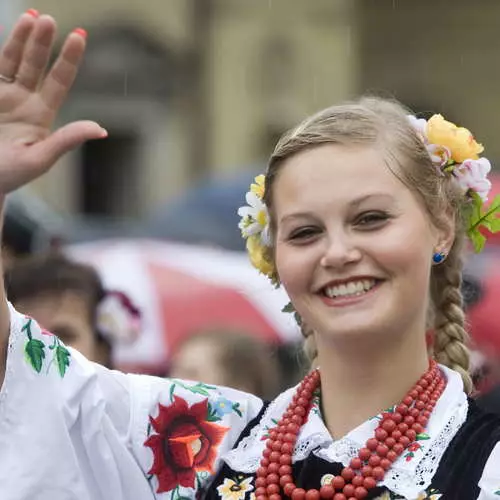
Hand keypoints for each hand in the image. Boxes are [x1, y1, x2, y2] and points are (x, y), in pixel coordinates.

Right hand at [0, 11, 105, 194]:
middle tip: (49, 20)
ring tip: (33, 17)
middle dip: (42, 43)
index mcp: (41, 115)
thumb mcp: (39, 159)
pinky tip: (6, 26)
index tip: (79, 36)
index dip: (69, 59)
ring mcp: (2, 94)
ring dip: (22, 39)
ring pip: (13, 60)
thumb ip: (66, 140)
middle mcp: (23, 100)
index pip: (59, 81)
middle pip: (36, 65)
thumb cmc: (9, 175)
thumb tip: (102, 130)